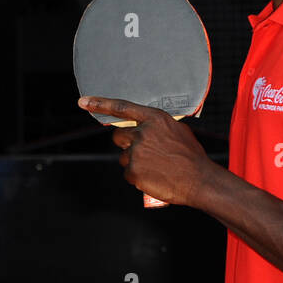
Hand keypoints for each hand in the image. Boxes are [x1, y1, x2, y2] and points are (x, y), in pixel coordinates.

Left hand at [78, 96, 211, 205]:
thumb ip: (157, 127)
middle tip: (143, 152)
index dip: (100, 103)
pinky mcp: (133, 171)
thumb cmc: (191, 157)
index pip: (123, 108)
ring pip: (125, 157)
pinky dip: (138, 177)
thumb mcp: (178, 131)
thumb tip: (144, 129)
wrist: (199, 180)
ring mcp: (136, 153)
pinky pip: (128, 173)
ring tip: (157, 168)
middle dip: (127, 143)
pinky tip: (154, 177)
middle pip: (119, 136)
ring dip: (135, 162)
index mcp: (155, 119)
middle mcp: (143, 133)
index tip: (83, 101)